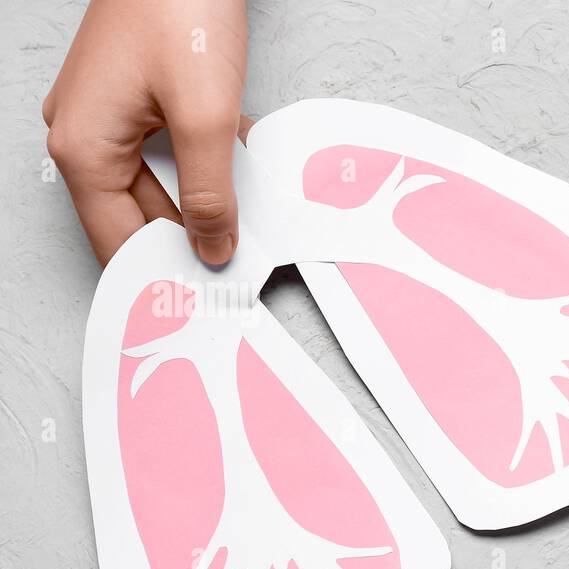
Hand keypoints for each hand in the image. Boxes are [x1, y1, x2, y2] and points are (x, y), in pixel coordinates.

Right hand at [43, 0, 247, 265]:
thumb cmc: (178, 11)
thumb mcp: (206, 117)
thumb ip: (210, 194)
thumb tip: (214, 250)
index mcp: (84, 149)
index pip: (121, 243)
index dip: (166, 277)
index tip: (209, 303)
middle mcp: (83, 136)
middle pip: (140, 220)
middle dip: (191, 241)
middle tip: (241, 269)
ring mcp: (105, 117)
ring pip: (159, 188)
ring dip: (204, 203)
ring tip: (248, 224)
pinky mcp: (133, 101)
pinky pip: (167, 155)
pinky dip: (203, 168)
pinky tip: (240, 172)